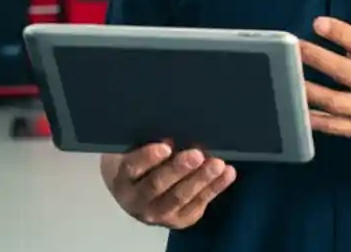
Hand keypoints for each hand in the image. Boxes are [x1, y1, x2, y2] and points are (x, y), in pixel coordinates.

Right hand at [105, 143, 236, 229]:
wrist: (134, 193)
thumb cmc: (138, 162)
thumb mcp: (134, 150)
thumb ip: (148, 142)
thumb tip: (174, 130)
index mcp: (122, 179)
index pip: (132, 168)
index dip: (148, 158)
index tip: (165, 146)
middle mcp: (137, 201)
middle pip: (158, 185)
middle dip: (179, 170)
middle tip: (196, 154)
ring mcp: (158, 215)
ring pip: (180, 198)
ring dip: (201, 179)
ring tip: (217, 164)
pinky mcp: (179, 221)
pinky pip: (198, 204)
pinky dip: (215, 188)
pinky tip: (227, 173)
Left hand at [300, 16, 350, 146]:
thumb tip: (325, 31)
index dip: (341, 33)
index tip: (317, 24)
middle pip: (346, 72)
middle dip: (318, 59)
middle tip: (295, 49)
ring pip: (336, 102)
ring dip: (309, 91)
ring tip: (288, 80)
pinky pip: (335, 127)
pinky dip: (314, 120)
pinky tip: (296, 111)